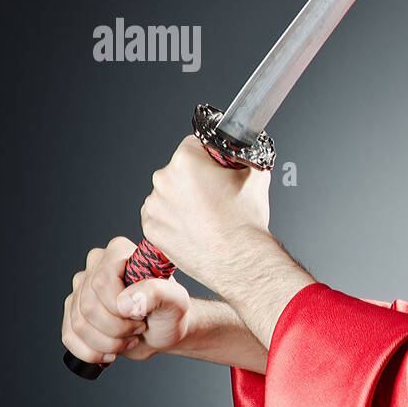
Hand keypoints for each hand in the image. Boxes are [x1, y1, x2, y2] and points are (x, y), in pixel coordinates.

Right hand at [62, 236, 192, 365]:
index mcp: (119, 252)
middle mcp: (95, 266)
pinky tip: (111, 350)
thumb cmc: (171, 313)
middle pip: (89, 306)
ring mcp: (81, 290)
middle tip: (139, 327)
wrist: (163, 331)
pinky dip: (92, 352)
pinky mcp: (74, 312)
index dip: (119, 306)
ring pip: (79, 324)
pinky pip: (69, 337)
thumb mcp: (176, 301)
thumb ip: (158, 293)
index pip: (101, 281)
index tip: (141, 314)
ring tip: (129, 338)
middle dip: (117, 328)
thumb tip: (125, 302)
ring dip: (108, 342)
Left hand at [139, 135, 270, 289]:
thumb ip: (243, 156)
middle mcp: (163, 179)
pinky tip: (195, 229)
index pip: (194, 146)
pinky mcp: (151, 228)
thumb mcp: (256, 175)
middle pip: (178, 172)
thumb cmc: (246, 222)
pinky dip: (174, 221)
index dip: (210, 160)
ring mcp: (154, 205)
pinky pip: (160, 217)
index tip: (218, 173)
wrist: (240, 260)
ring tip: (206, 218)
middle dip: (194, 182)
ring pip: (168, 195)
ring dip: (182, 202)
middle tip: (216, 199)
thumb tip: (242, 151)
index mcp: (186, 160)